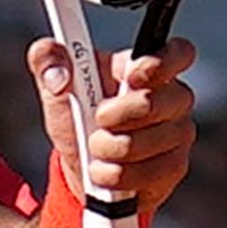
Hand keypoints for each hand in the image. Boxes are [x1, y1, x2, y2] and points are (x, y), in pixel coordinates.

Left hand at [30, 36, 196, 210]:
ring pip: (142, 144)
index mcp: (148, 68)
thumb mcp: (53, 81)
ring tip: (95, 146)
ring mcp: (178, 135)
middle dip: (112, 115)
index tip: (130, 77)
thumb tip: (59, 75)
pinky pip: (144, 174)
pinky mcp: (173, 168)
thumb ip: (48, 58)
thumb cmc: (76, 114)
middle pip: (153, 102)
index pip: (179, 53)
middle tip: (97, 119)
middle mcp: (173, 99)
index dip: (159, 64)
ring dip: (106, 148)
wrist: (80, 164)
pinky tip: (103, 170)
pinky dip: (112, 175)